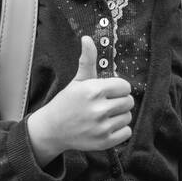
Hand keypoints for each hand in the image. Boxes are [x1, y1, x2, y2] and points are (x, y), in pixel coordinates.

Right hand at [27, 35, 133, 164]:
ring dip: (119, 116)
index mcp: (93, 90)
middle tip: (105, 104)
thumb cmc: (67, 102)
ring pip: (128, 117)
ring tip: (104, 116)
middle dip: (119, 101)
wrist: (52, 129)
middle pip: (128, 102)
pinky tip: (106, 127)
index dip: (117, 88)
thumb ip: (87, 60)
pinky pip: (127, 132)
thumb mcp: (78, 80)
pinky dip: (120, 130)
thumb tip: (87, 38)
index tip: (107, 92)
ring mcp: (102, 127)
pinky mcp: (105, 142)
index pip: (124, 86)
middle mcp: (98, 109)